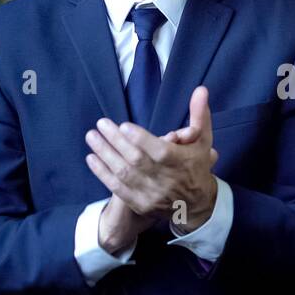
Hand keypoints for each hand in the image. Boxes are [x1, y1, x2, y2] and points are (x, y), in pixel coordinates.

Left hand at [84, 85, 217, 235]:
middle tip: (101, 123)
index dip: (141, 139)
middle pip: (136, 160)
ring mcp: (151, 194)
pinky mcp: (140, 204)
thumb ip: (199, 115)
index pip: (160, 151)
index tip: (124, 125)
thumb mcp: (202, 140)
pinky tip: (91, 158)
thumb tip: (201, 90)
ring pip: (124, 173)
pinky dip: (103, 173)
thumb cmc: (196, 165)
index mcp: (180, 162)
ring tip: (92, 137)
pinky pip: (117, 188)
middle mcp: (165, 180)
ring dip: (105, 154)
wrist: (195, 203)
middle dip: (116, 141)